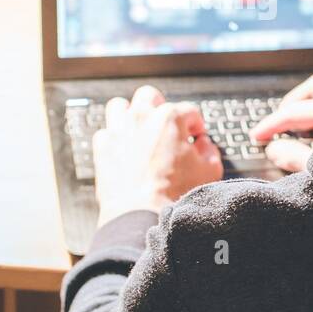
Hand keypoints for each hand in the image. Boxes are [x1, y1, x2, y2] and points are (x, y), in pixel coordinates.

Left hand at [93, 85, 223, 223]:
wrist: (141, 215)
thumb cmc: (174, 195)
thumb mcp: (209, 170)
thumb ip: (210, 150)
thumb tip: (203, 145)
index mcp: (169, 118)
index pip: (189, 111)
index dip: (196, 124)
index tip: (195, 136)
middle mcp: (142, 118)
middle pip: (149, 95)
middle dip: (159, 106)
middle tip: (165, 124)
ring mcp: (118, 130)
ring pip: (120, 106)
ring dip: (130, 115)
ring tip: (139, 130)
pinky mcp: (102, 147)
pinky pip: (105, 133)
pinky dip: (114, 139)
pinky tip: (123, 151)